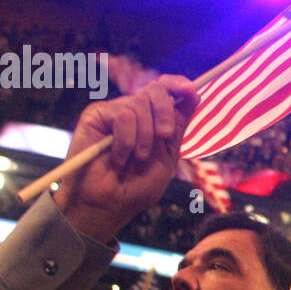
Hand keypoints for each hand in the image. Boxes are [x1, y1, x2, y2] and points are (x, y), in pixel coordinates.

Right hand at [51, 75, 198, 242]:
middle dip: (165, 112)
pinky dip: (126, 139)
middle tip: (163, 136)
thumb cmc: (136, 187)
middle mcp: (136, 113)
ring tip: (136, 159)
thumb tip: (193, 94)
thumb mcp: (167, 157)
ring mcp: (116, 112)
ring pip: (140, 104)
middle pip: (156, 90)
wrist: (108, 204)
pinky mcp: (97, 115)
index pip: (168, 91)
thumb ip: (177, 127)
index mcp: (155, 121)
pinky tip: (119, 157)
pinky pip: (123, 114)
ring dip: (144, 136)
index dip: (179, 85)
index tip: (190, 91)